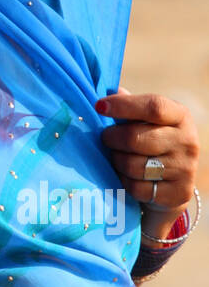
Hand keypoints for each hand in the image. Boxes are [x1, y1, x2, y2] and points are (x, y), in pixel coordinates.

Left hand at [98, 91, 198, 221]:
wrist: (174, 179)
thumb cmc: (152, 139)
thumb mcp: (146, 119)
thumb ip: (128, 105)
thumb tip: (105, 93)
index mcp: (180, 116)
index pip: (153, 107)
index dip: (123, 106)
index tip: (99, 106)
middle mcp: (187, 141)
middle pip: (136, 138)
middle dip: (112, 138)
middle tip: (105, 138)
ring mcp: (185, 169)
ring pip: (133, 165)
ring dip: (116, 161)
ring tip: (116, 157)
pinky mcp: (178, 193)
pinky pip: (137, 188)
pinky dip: (124, 182)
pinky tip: (125, 176)